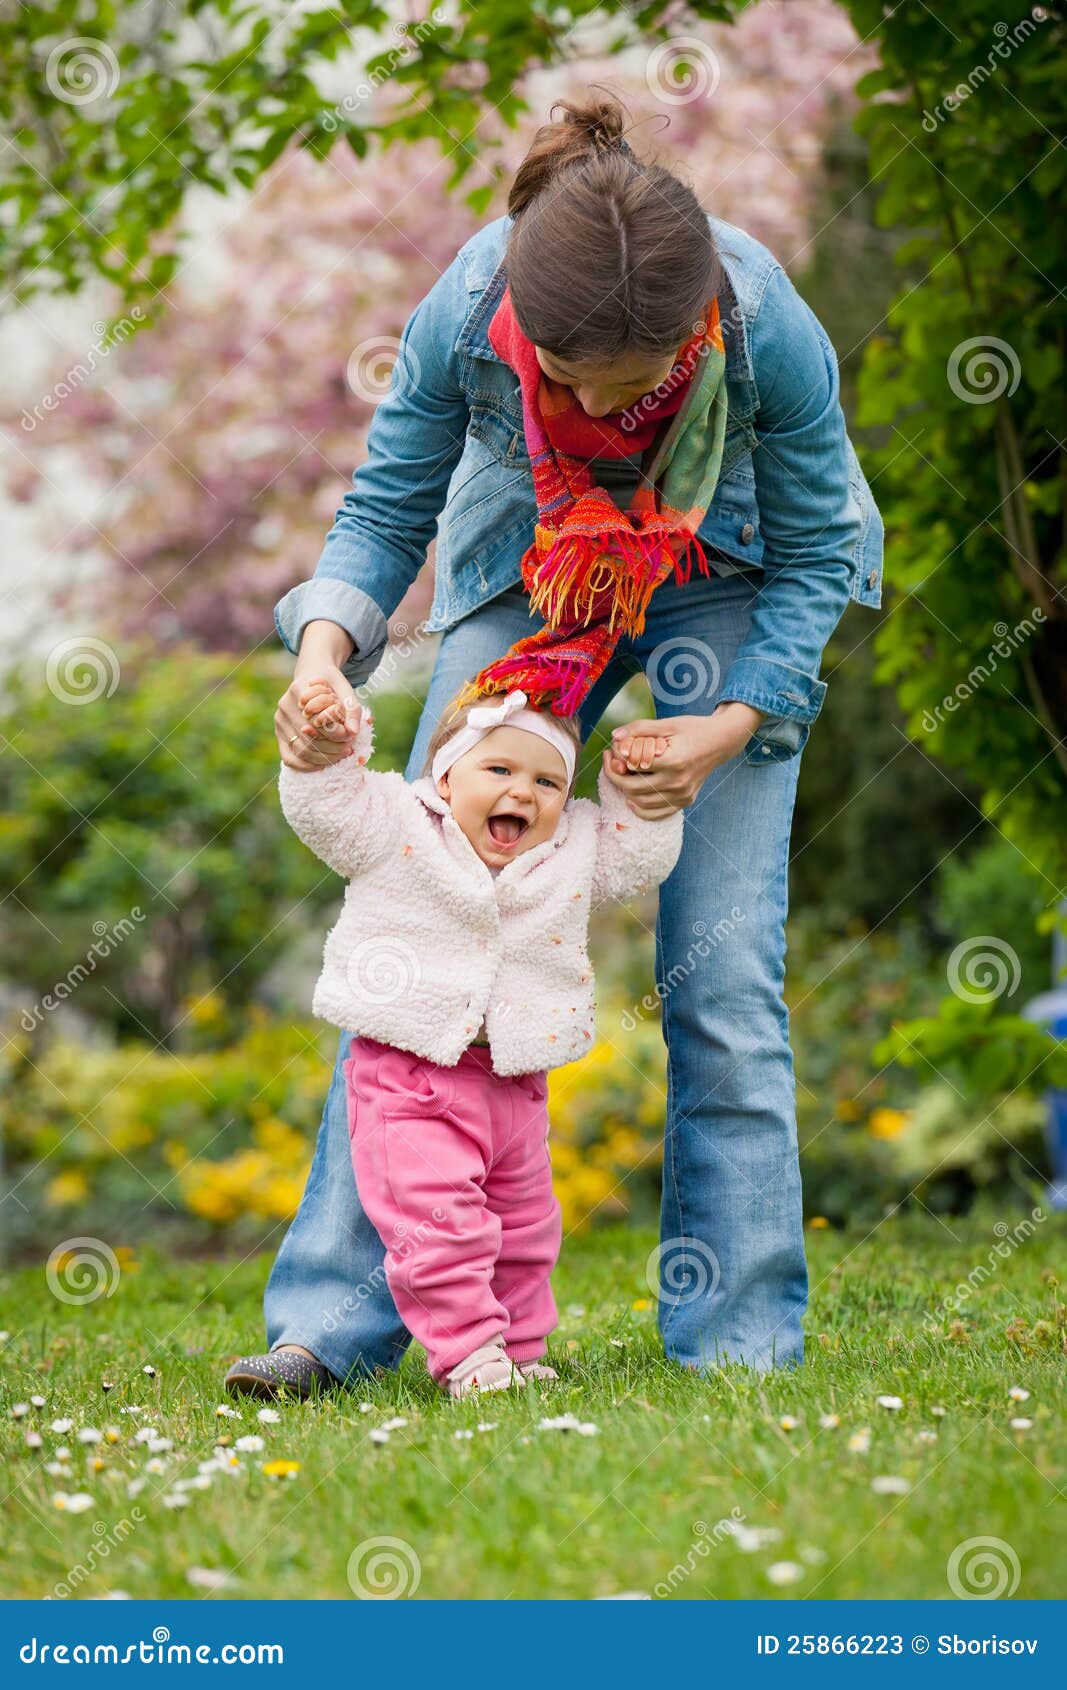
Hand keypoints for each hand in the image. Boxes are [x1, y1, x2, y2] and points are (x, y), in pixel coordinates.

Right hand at [276, 620, 361, 769]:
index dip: (335, 733)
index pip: (317, 720)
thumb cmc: (330, 685)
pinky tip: (322, 764)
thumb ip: (351, 709)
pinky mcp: (278, 733)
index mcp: (299, 689)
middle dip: (332, 748)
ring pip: (300, 750)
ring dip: (323, 758)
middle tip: (348, 749)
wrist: (312, 676)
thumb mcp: (345, 690)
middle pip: (309, 738)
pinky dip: (306, 765)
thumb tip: (353, 732)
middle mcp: (285, 705)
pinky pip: (289, 757)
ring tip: (340, 755)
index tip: (350, 736)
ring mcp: (279, 720)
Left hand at [602, 703, 766, 818]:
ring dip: (624, 792)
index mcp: (674, 761)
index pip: (634, 767)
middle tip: (610, 764)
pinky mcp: (685, 801)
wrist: (720, 742)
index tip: (610, 752)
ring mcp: (683, 794)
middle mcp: (679, 782)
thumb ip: (640, 729)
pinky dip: (640, 810)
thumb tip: (614, 736)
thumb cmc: (693, 729)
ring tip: (619, 776)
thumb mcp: (668, 724)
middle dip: (615, 777)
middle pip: (634, 788)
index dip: (617, 760)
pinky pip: (657, 813)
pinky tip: (631, 799)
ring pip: (642, 803)